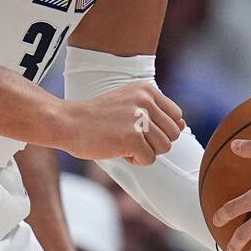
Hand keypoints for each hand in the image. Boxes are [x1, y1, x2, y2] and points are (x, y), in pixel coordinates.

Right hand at [59, 82, 183, 163]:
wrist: (67, 122)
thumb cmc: (98, 117)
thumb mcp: (129, 105)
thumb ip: (156, 113)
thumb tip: (183, 126)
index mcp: (147, 88)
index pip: (176, 116)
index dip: (160, 129)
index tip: (139, 128)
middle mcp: (146, 99)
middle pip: (172, 134)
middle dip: (154, 142)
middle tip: (129, 137)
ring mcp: (140, 118)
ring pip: (164, 148)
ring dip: (145, 151)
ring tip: (123, 142)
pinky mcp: (132, 137)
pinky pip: (149, 159)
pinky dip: (134, 161)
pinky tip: (117, 149)